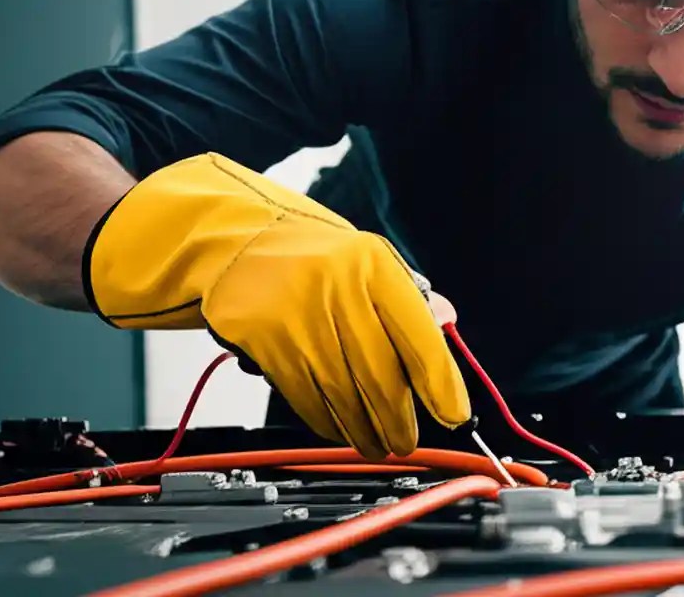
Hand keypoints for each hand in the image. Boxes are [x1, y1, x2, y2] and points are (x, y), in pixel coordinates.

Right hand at [85, 153, 470, 459]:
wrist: (231, 240)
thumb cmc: (309, 255)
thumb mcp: (364, 261)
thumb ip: (406, 295)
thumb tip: (447, 322)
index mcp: (373, 263)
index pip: (419, 335)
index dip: (440, 382)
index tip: (452, 412)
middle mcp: (338, 285)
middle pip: (381, 374)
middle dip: (399, 419)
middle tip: (407, 440)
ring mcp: (297, 312)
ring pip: (342, 393)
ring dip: (363, 430)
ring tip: (376, 444)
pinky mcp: (263, 337)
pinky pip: (304, 394)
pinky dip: (325, 420)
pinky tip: (337, 429)